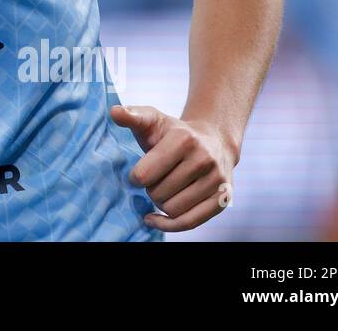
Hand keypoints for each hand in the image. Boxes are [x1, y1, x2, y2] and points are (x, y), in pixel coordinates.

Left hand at [109, 104, 236, 232]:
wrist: (213, 140)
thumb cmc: (174, 132)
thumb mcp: (152, 119)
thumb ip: (132, 116)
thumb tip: (114, 111)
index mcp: (184, 139)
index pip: (145, 174)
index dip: (135, 177)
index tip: (137, 173)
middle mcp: (204, 159)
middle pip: (158, 194)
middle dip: (150, 190)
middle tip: (155, 180)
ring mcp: (217, 181)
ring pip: (173, 210)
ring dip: (160, 205)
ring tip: (162, 190)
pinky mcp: (223, 199)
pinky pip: (190, 223)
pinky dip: (168, 225)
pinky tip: (154, 218)